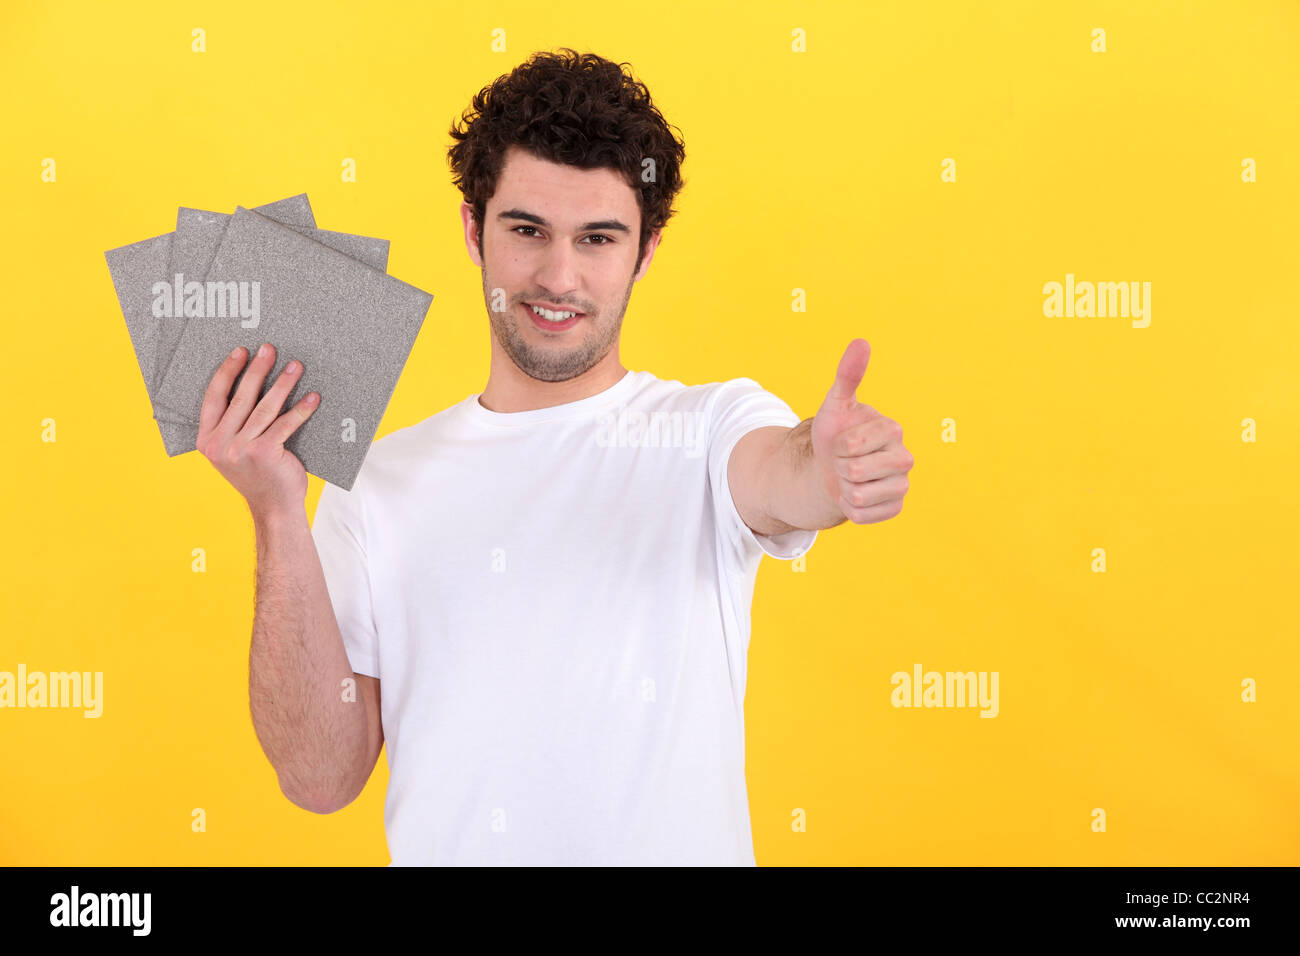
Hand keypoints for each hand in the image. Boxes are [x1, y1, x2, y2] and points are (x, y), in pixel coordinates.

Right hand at [197, 342, 319, 520]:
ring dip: (283, 383)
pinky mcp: (265, 453)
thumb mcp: (233, 451)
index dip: (227, 371)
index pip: (214, 397)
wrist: (274, 508)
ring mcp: (241, 450)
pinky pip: (286, 424)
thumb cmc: (258, 475)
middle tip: (269, 349)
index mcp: (206, 440)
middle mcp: (219, 444)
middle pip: (241, 397)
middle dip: (257, 369)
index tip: (240, 352)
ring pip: (264, 407)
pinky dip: (301, 409)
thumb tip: (251, 383)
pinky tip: (312, 397)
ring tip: (295, 366)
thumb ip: (233, 426)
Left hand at [810, 339, 912, 523]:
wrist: (831, 469)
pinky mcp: (895, 508)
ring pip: (858, 497)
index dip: (839, 446)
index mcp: (893, 430)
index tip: (843, 441)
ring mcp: (903, 485)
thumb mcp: (835, 405)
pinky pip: (862, 516)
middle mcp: (905, 458)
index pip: (853, 445)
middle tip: (845, 461)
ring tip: (850, 477)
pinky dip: (848, 508)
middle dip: (840, 468)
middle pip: (856, 473)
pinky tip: (854, 495)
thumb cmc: (835, 435)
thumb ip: (847, 375)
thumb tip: (861, 342)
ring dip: (844, 489)